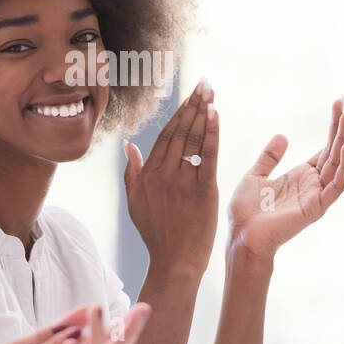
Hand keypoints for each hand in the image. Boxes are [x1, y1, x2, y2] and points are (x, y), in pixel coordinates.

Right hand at [123, 78, 217, 278]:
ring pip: (194, 140)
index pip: (166, 135)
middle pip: (181, 132)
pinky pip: (208, 156)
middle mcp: (165, 174)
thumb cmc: (156, 234)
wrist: (175, 261)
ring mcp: (183, 182)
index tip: (190, 95)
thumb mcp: (134, 202)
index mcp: (149, 174)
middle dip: (193, 104)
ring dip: (203, 112)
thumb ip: (132, 172)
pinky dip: (212, 133)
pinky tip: (215, 114)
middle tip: (204, 82)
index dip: (179, 113)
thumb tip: (129, 145)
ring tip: (210, 91)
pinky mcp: (203, 191)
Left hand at [226, 98, 343, 260]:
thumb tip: (283, 135)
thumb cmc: (246, 212)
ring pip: (338, 164)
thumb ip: (269, 157)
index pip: (324, 148)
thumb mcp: (255, 176)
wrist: (241, 236)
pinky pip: (337, 186)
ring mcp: (316, 195)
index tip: (339, 103)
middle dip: (342, 129)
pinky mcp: (317, 206)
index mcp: (300, 176)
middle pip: (334, 152)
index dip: (333, 127)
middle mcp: (312, 184)